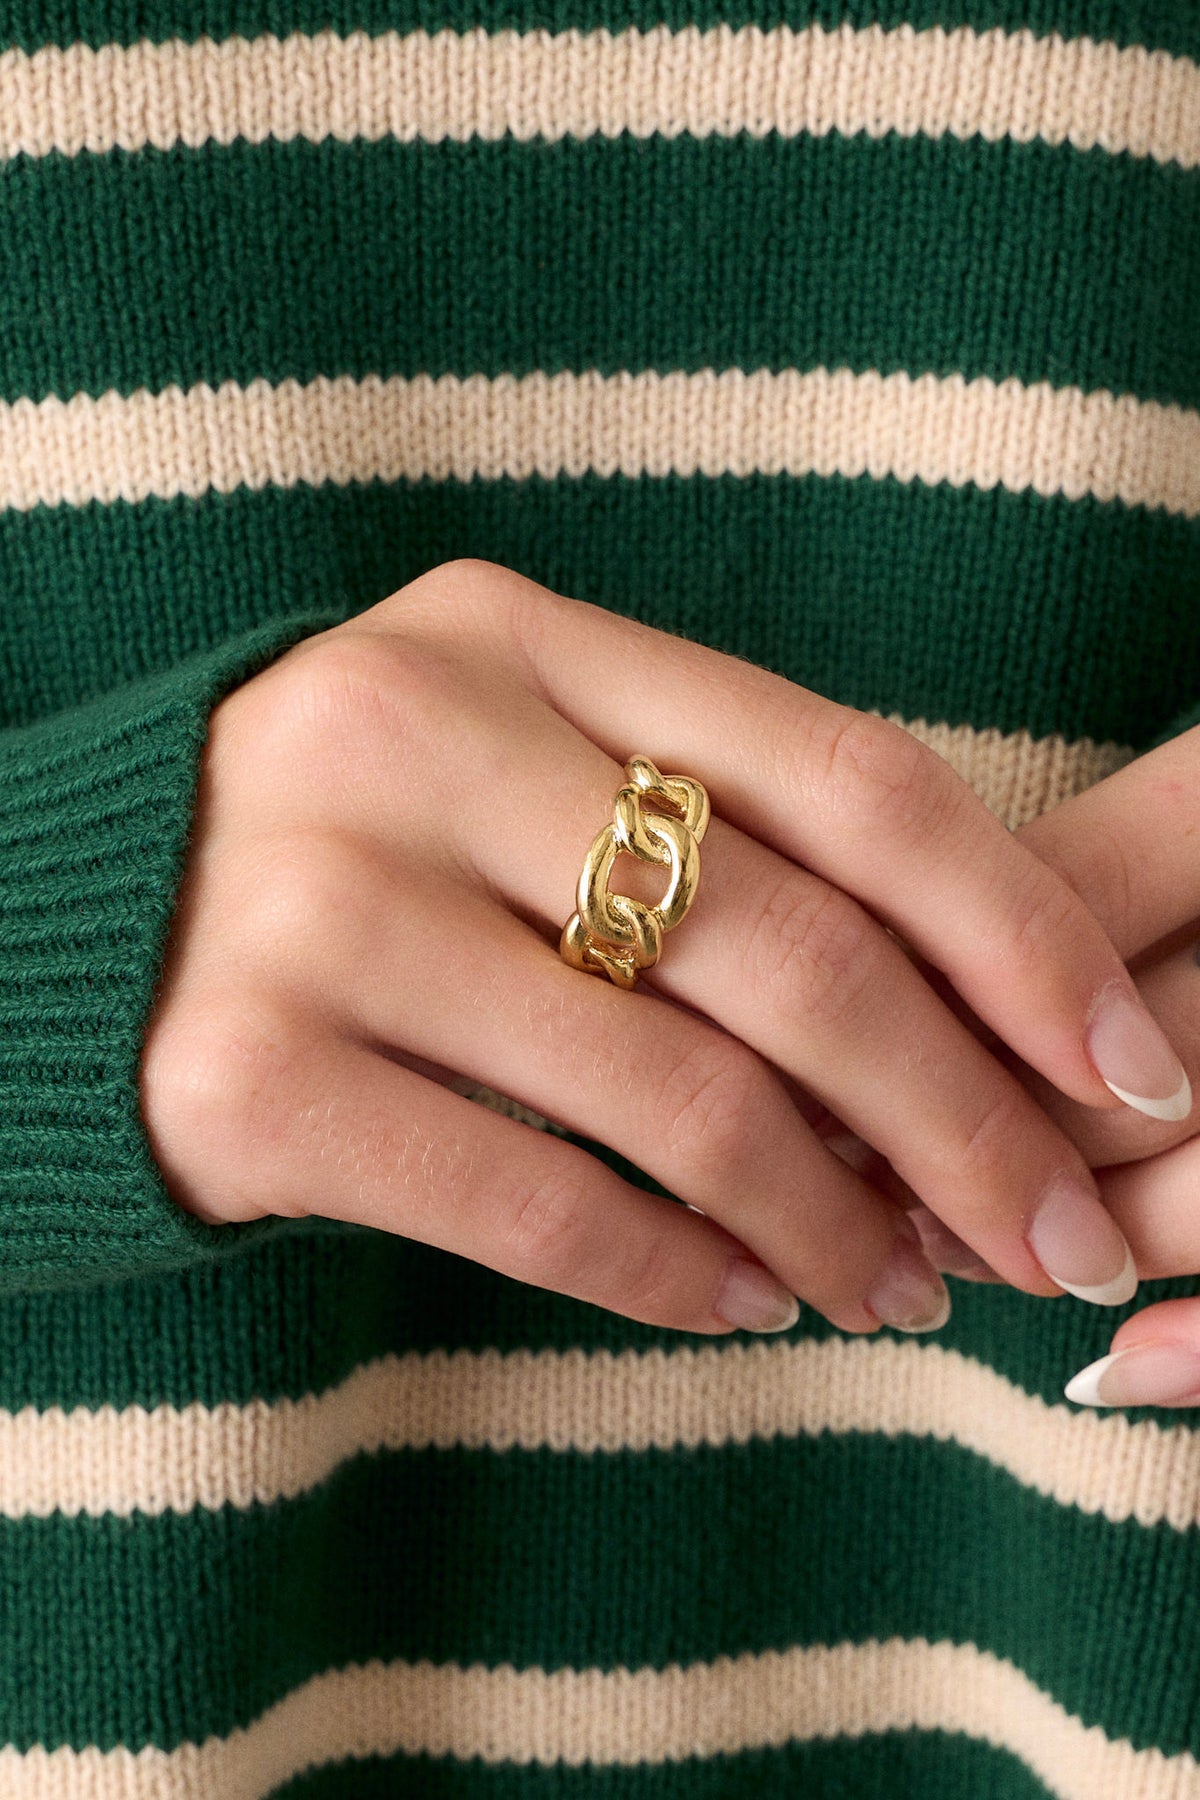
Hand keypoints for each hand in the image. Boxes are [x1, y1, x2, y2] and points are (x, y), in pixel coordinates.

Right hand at [138, 560, 1183, 1338]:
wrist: (62, 922)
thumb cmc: (350, 851)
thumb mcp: (513, 772)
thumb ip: (704, 847)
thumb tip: (965, 1037)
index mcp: (515, 633)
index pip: (844, 774)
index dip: (1016, 935)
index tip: (1125, 1070)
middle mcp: (413, 737)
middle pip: (787, 946)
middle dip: (965, 1118)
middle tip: (1049, 1238)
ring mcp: (317, 903)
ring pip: (677, 1093)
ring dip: (833, 1222)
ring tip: (899, 1289)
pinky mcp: (243, 1075)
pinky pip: (538, 1201)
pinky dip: (679, 1274)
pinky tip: (743, 1301)